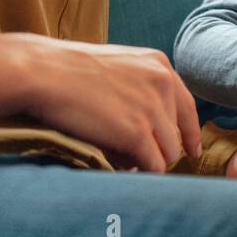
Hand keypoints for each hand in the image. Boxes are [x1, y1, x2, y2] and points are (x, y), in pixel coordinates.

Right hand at [0, 32, 202, 172]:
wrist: (45, 72)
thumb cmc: (70, 70)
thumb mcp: (117, 67)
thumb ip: (140, 89)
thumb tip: (152, 132)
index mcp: (159, 65)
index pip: (187, 106)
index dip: (190, 132)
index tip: (191, 149)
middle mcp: (162, 84)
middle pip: (176, 134)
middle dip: (160, 149)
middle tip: (138, 157)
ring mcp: (151, 109)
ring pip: (168, 153)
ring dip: (149, 161)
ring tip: (124, 160)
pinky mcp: (136, 134)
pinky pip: (153, 165)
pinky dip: (141, 171)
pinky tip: (124, 168)